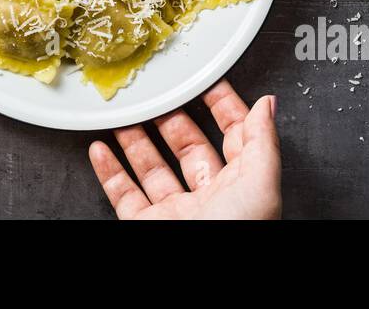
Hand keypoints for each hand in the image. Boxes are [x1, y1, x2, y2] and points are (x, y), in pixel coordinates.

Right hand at [88, 80, 281, 218]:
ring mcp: (176, 213)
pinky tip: (101, 149)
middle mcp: (209, 198)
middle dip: (172, 117)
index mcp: (242, 186)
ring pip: (152, 167)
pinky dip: (109, 170)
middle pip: (188, 147)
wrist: (205, 287)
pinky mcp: (146, 226)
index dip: (222, 106)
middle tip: (159, 93)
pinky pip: (124, 194)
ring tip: (125, 115)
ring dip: (136, 138)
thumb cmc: (238, 236)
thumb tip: (267, 104)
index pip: (234, 135)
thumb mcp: (261, 184)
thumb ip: (262, 141)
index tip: (206, 81)